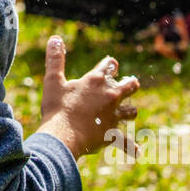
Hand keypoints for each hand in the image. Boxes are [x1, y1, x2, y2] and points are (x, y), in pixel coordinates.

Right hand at [37, 36, 139, 159]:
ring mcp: (113, 116)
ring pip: (131, 111)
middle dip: (129, 84)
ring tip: (128, 112)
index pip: (109, 65)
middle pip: (129, 86)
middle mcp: (110, 96)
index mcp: (96, 81)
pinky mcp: (112, 134)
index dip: (109, 64)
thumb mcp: (53, 80)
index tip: (109, 64)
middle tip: (129, 84)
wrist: (62, 135)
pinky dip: (130, 147)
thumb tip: (55, 38)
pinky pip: (125, 141)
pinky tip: (137, 152)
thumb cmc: (57, 107)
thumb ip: (55, 59)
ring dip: (129, 111)